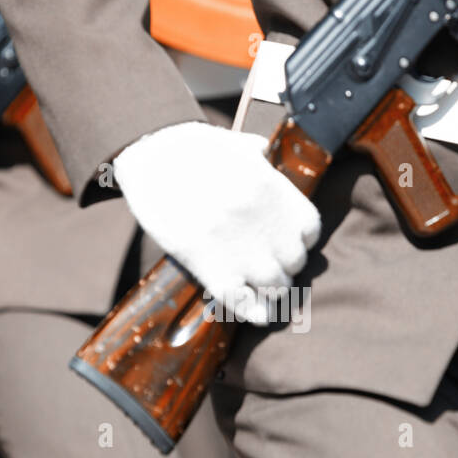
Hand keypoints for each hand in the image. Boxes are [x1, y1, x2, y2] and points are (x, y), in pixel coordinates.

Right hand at [113, 121, 320, 324]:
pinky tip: (257, 315)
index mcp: (272, 189)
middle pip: (294, 261)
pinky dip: (254, 312)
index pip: (309, 228)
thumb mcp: (232, 143)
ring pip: (275, 286)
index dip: (301, 240)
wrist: (149, 156)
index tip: (289, 244)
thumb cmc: (186, 147)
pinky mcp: (209, 266)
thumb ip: (255, 152)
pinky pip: (243, 302)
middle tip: (272, 269)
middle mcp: (262, 220)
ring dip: (272, 291)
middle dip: (286, 267)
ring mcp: (238, 246)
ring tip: (262, 290)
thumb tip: (264, 150)